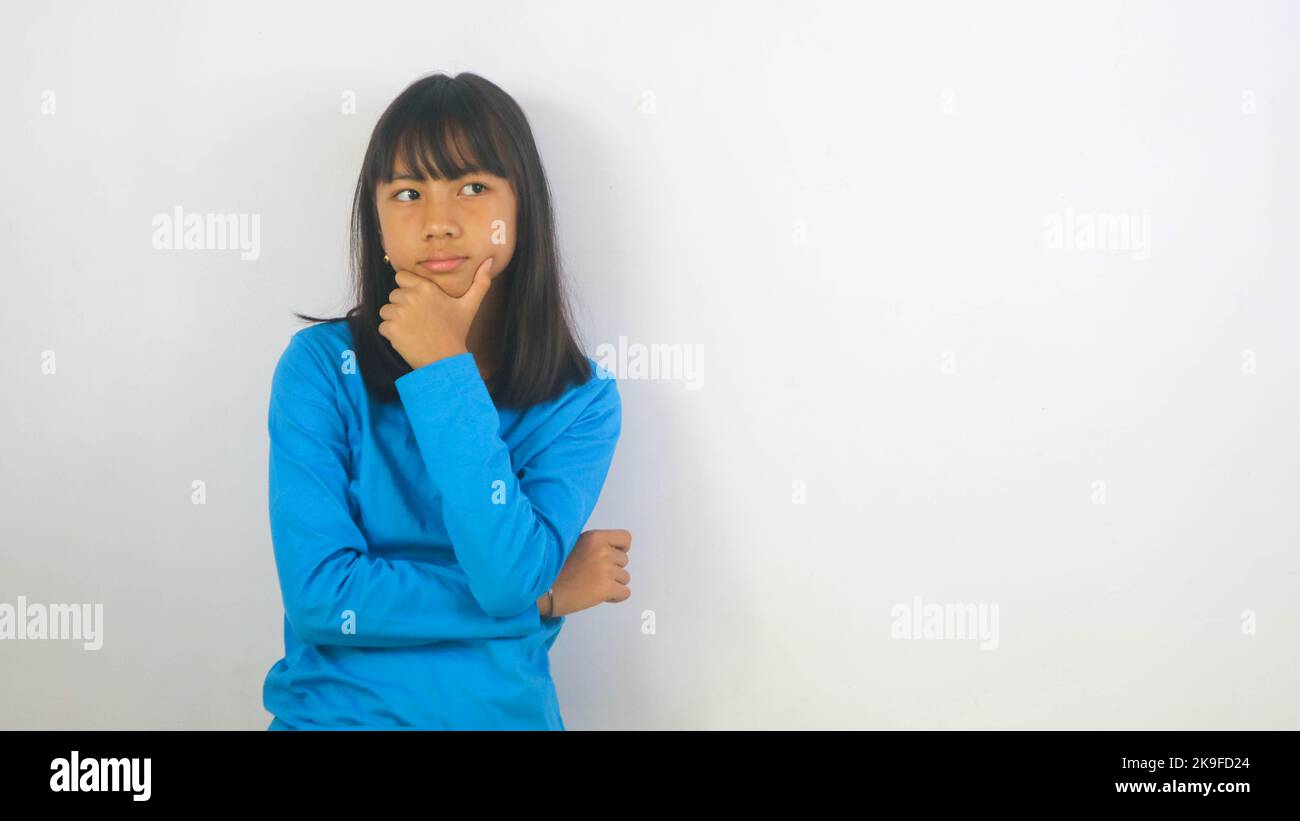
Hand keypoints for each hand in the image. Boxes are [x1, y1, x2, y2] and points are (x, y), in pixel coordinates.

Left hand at [377, 257, 494, 369]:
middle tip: (420, 321)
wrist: (447, 360)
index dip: (408, 290)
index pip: (401, 278)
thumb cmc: (457, 332)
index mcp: (426, 287)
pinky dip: (392, 335)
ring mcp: (399, 313)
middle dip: (402, 307)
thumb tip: (489, 261)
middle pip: (393, 295)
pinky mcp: (391, 329)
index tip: (420, 303)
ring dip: (396, 320)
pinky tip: (408, 339)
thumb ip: (480, 282)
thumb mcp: (470, 305)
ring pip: (386, 311)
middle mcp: (410, 297)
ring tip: (413, 330)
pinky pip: (383, 327)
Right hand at [546, 529, 632, 616]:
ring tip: (594, 586)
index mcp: (595, 537)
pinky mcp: (606, 588)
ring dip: (613, 583)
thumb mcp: (574, 545)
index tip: (610, 557)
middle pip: (624, 561)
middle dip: (613, 569)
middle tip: (594, 576)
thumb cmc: (555, 568)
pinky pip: (625, 593)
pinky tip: (600, 596)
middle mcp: (603, 551)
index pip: (625, 538)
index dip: (620, 549)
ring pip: (625, 578)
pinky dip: (615, 596)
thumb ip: (593, 546)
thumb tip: (610, 552)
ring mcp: (606, 570)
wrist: (542, 590)